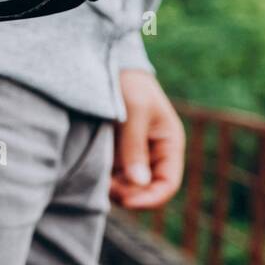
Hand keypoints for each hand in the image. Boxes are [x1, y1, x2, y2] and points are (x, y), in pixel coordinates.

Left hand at [109, 69, 184, 209]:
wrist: (109, 63)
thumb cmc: (130, 83)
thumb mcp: (135, 111)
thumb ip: (135, 147)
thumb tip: (139, 183)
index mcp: (169, 144)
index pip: (168, 184)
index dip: (151, 199)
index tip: (127, 201)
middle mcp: (155, 154)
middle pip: (147, 190)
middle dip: (129, 194)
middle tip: (106, 187)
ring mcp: (136, 155)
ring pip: (130, 187)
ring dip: (116, 189)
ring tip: (99, 178)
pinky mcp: (118, 153)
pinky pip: (115, 177)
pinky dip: (106, 180)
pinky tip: (95, 171)